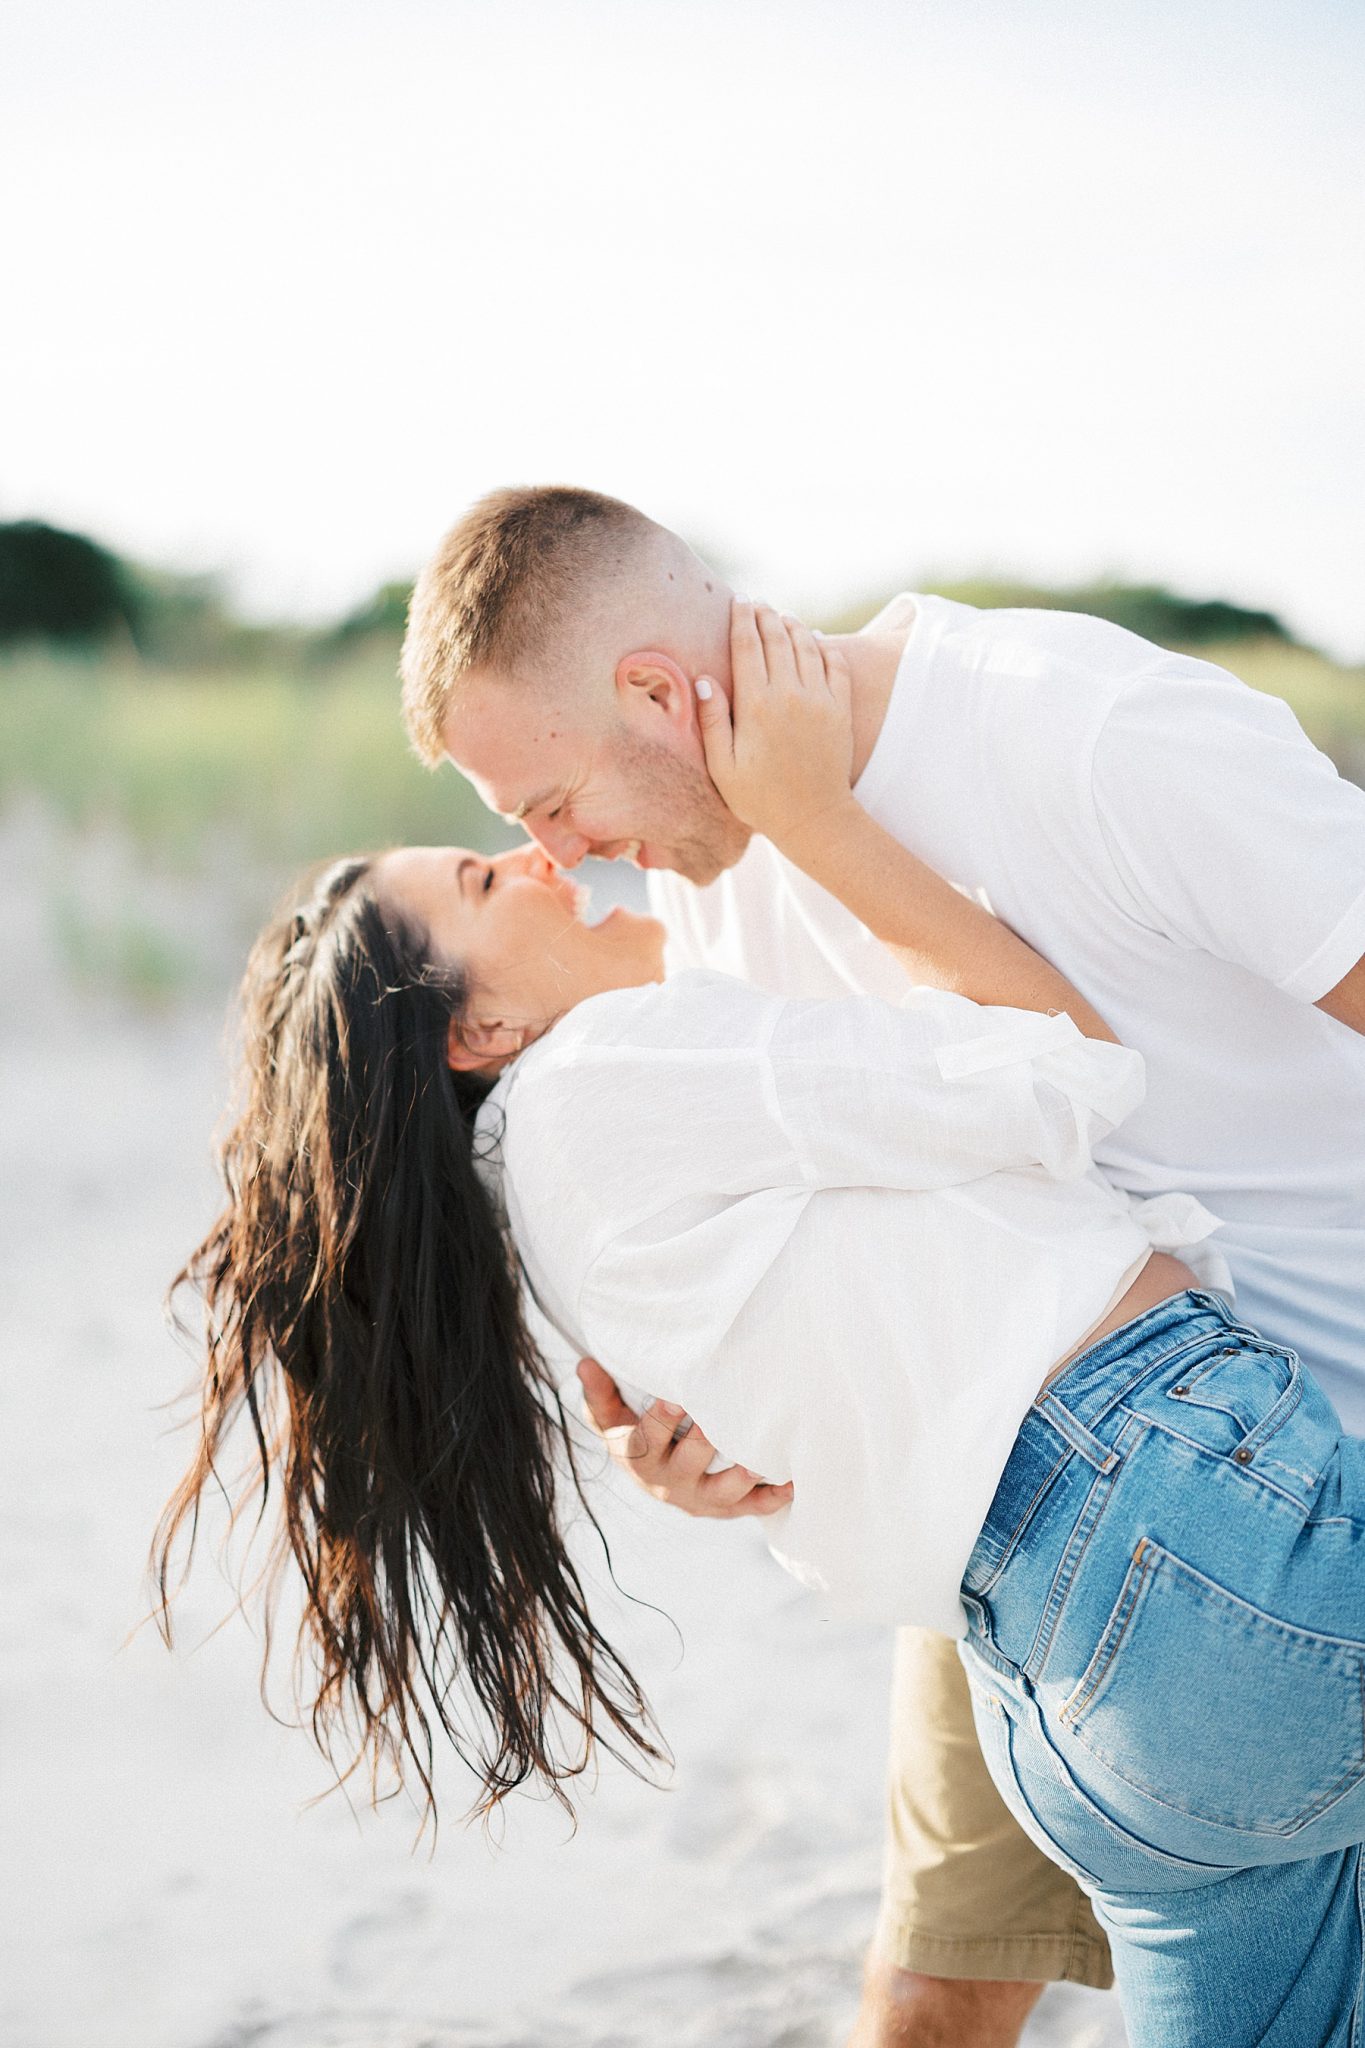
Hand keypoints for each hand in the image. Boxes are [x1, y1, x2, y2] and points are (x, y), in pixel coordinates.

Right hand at [576, 1358, 794, 1519]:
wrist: (646, 1471)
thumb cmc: (628, 1430)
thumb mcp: (607, 1415)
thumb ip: (598, 1391)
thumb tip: (585, 1361)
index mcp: (638, 1456)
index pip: (646, 1438)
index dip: (661, 1419)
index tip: (676, 1396)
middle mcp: (667, 1482)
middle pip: (688, 1462)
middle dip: (705, 1441)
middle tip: (723, 1417)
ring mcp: (698, 1497)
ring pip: (722, 1491)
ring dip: (742, 1475)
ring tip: (760, 1457)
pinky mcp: (724, 1508)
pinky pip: (750, 1507)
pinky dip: (772, 1498)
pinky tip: (794, 1482)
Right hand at [695, 598, 855, 856]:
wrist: (815, 818)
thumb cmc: (761, 798)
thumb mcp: (723, 767)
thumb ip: (713, 721)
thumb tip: (704, 679)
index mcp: (756, 705)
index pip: (747, 646)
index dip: (741, 618)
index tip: (738, 600)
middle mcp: (790, 694)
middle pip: (777, 637)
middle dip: (765, 615)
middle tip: (757, 603)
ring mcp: (820, 699)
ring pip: (807, 644)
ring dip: (793, 625)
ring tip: (781, 616)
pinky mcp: (840, 708)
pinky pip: (835, 663)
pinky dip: (823, 645)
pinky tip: (815, 639)